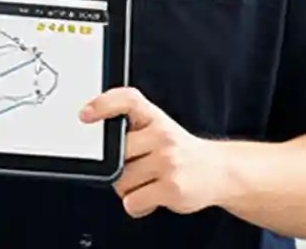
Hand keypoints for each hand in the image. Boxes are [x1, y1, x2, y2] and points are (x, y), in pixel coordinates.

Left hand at [80, 87, 230, 218]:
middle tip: (136, 167)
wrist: (220, 171)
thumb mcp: (159, 128)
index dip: (104, 104)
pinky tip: (152, 196)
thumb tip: (95, 135)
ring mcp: (168, 162)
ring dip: (128, 188)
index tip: (85, 114)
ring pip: (121, 181)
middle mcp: (163, 136)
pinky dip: (137, 205)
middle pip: (116, 153)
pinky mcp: (172, 188)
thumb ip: (131, 128)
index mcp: (155, 118)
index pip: (128, 100)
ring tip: (148, 182)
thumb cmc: (181, 152)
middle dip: (119, 166)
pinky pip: (132, 201)